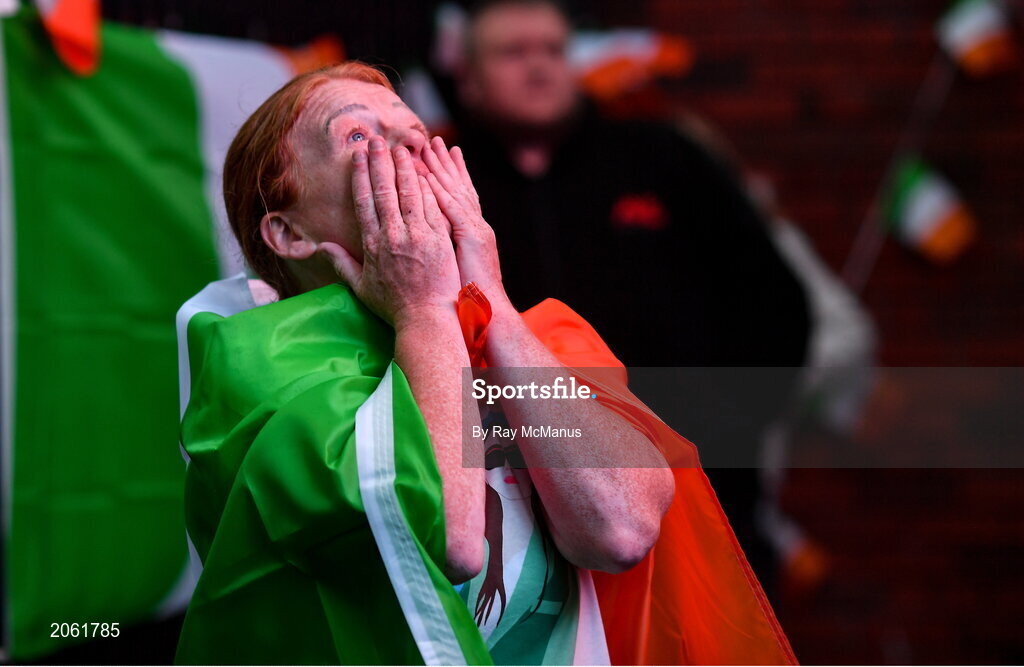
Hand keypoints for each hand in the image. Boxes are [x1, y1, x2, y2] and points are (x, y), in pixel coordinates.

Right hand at [318, 136, 460, 327]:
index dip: (360, 177)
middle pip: (385, 191)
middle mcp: (393, 236)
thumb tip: (322, 247)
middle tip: (378, 141)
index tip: (359, 158)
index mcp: (373, 245)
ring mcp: (417, 236)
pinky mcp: (439, 239)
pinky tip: (425, 170)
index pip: (364, 202)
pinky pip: (432, 206)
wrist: (426, 319)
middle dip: (380, 163)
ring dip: (405, 168)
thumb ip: (342, 264)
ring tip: (403, 148)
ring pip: (410, 194)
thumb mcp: (361, 287)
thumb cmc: (395, 307)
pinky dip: (428, 187)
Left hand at [422, 136, 513, 315]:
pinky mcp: (473, 238)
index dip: (449, 175)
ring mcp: (476, 230)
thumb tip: (426, 249)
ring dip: (441, 168)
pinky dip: (440, 191)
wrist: (489, 315)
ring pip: (456, 192)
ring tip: (428, 146)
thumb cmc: (470, 301)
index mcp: (471, 234)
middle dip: (446, 162)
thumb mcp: (456, 271)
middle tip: (434, 139)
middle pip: (459, 187)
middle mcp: (476, 226)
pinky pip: (453, 209)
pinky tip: (428, 175)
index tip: (439, 155)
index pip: (458, 198)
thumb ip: (444, 254)